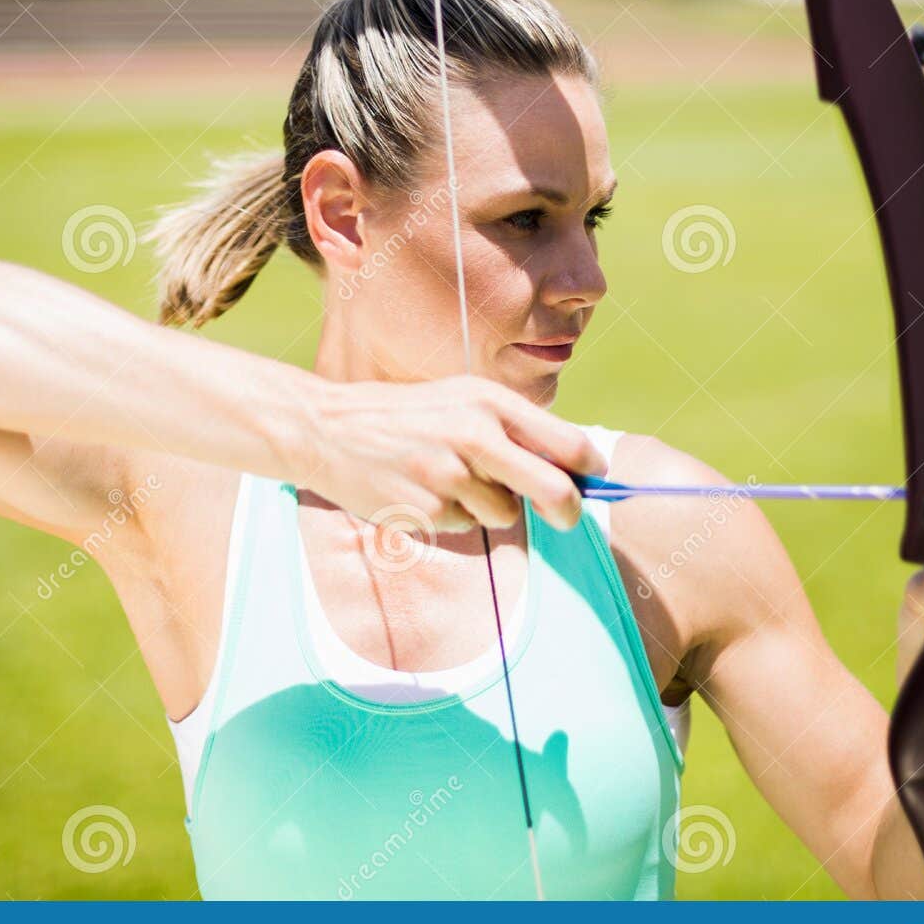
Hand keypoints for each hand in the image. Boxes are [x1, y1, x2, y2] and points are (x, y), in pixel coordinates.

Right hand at [298, 374, 605, 531]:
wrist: (331, 428)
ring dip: (490, 506)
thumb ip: (512, 426)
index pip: (567, 443)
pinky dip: (453, 515)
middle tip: (567, 517)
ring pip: (505, 512)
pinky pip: (465, 524)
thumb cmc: (408, 414)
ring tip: (451, 479)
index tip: (593, 480)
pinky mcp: (428, 508)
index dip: (589, 469)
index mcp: (490, 402)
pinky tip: (424, 490)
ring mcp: (450, 475)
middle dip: (568, 510)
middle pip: (554, 490)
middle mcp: (475, 435)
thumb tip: (569, 465)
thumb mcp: (462, 399)